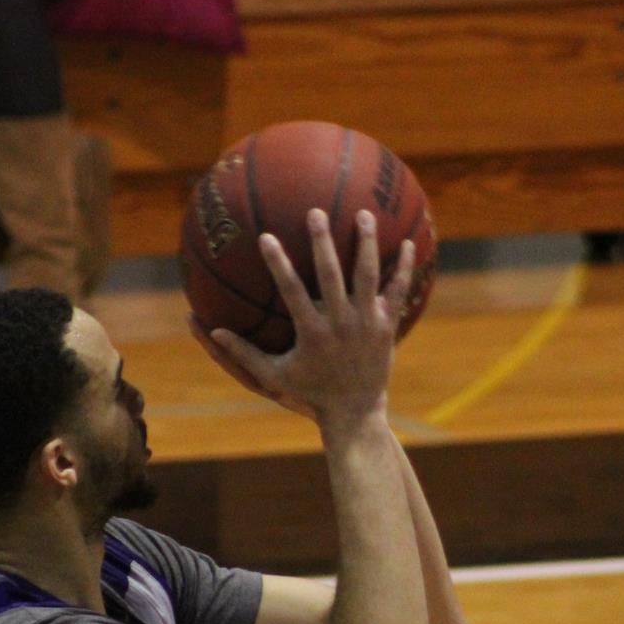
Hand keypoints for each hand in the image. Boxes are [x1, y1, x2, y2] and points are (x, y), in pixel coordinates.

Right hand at [204, 208, 415, 429]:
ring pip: (368, 276)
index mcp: (312, 332)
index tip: (266, 237)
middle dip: (323, 242)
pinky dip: (405, 267)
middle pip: (332, 275)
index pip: (292, 291)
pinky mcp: (386, 326)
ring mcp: (367, 323)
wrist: (354, 411)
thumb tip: (212, 331)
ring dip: (367, 243)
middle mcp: (341, 324)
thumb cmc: (310, 392)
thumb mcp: (274, 376)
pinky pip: (398, 291)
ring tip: (364, 214)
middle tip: (315, 212)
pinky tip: (410, 243)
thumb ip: (244, 353)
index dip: (278, 264)